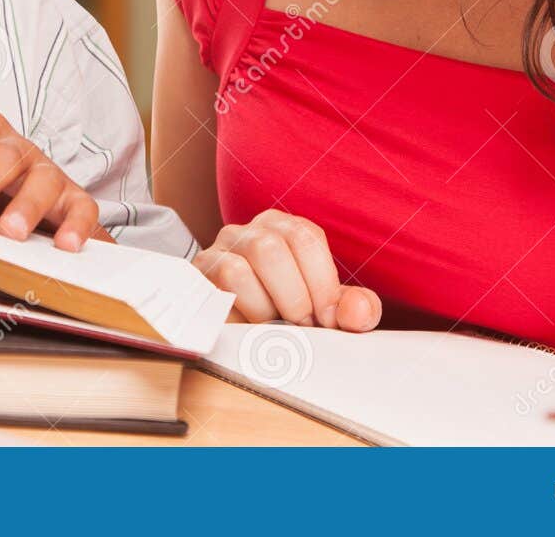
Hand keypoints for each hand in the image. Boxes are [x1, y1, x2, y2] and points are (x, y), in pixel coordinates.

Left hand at [0, 107, 102, 250]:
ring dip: (27, 205)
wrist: (26, 199)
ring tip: (10, 234)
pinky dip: (77, 225)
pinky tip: (65, 245)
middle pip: (1, 156)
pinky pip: (82, 208)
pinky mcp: (75, 201)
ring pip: (43, 180)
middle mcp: (18, 149)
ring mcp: (49, 173)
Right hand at [194, 209, 381, 330]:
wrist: (235, 326)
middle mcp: (247, 232)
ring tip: (274, 326)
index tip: (328, 319)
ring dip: (264, 309)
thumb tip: (358, 311)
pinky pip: (213, 293)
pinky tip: (250, 327)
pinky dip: (239, 314)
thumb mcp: (326, 310)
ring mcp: (217, 253)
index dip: (322, 283)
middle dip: (294, 297)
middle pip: (271, 248)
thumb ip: (352, 309)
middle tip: (302, 326)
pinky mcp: (196, 279)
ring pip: (239, 269)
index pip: (305, 238)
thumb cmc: (287, 312)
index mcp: (282, 227)